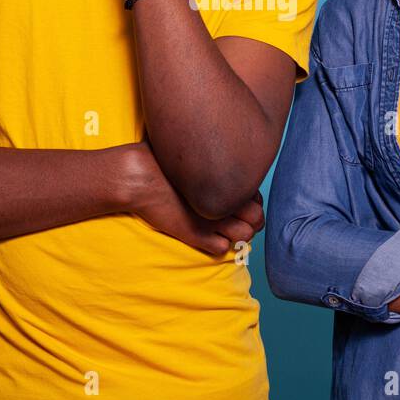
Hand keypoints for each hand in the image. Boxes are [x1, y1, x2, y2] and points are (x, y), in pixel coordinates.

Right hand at [117, 139, 263, 257]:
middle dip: (250, 222)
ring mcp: (213, 220)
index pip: (258, 199)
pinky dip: (218, 245)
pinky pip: (221, 248)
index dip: (250, 204)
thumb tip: (221, 150)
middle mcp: (226, 200)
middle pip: (257, 219)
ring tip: (223, 230)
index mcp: (229, 179)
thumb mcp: (193, 153)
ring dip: (237, 236)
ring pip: (244, 237)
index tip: (237, 204)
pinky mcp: (197, 235)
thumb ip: (213, 159)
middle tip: (234, 220)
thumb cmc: (163, 159)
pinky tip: (208, 237)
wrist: (141, 175)